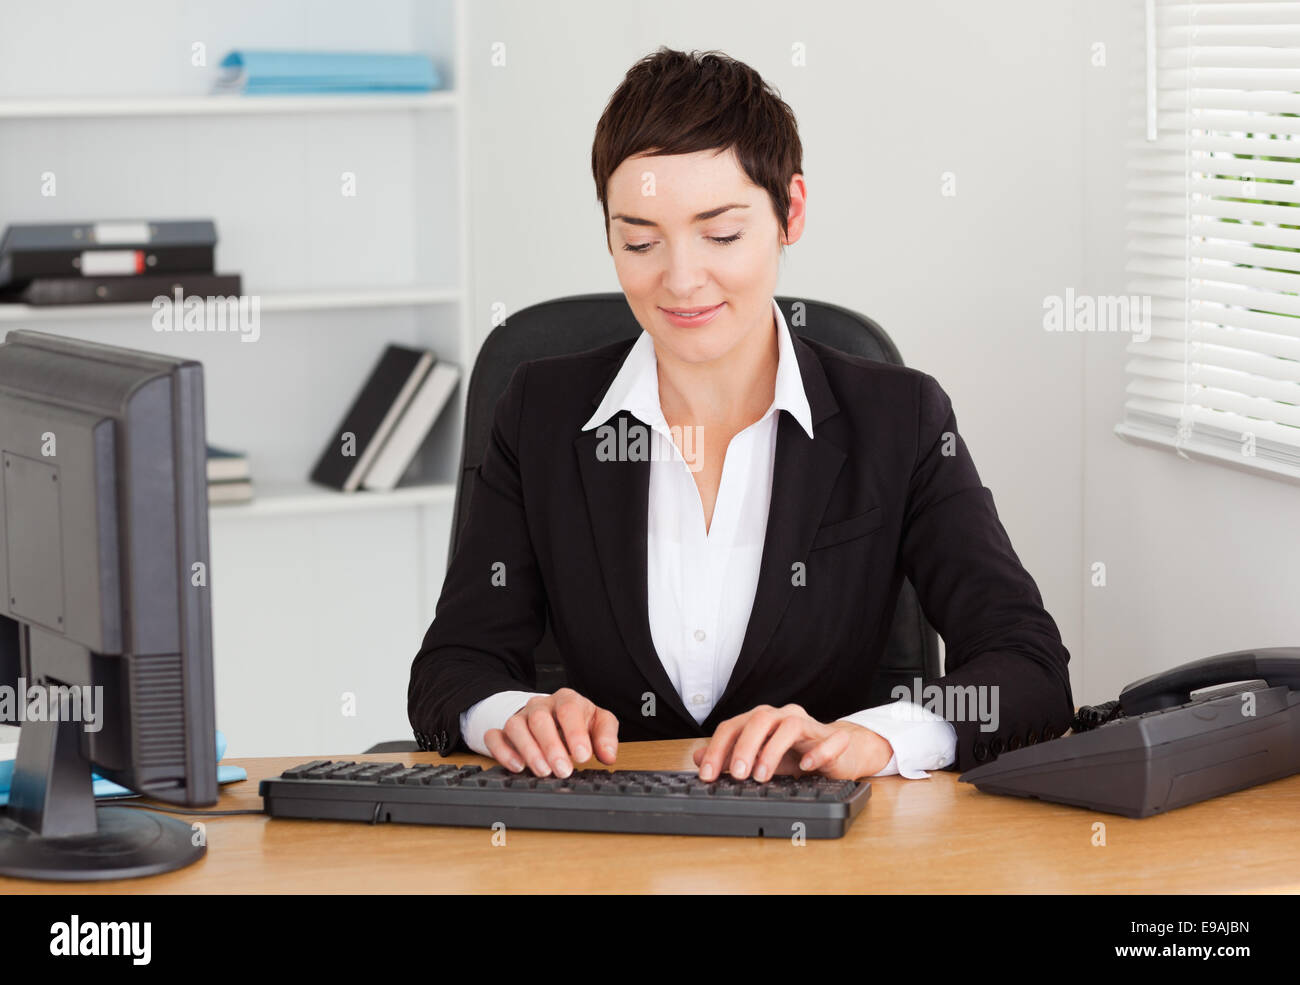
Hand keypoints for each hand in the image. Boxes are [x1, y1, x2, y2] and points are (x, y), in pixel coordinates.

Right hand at [485, 688, 618, 777]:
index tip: (582, 756)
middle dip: (551, 746)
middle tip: (563, 770)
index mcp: (566, 699)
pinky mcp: (503, 731)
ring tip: (543, 771)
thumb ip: (606, 736)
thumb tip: (608, 755)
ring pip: (515, 726)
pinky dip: (503, 752)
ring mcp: (520, 717)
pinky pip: (494, 736)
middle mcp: (540, 706)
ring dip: (529, 751)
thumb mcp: (599, 723)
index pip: (569, 709)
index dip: (575, 733)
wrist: (553, 716)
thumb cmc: (578, 721)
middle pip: (540, 719)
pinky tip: (517, 767)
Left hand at [692, 704, 892, 781]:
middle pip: (759, 719)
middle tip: (735, 773)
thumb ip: (730, 757)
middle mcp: (784, 716)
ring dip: (772, 750)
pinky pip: (828, 741)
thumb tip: (698, 758)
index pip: (734, 726)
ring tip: (762, 776)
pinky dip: (817, 752)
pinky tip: (806, 767)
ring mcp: (810, 726)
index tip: (707, 774)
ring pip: (790, 725)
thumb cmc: (798, 754)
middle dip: (744, 746)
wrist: (840, 752)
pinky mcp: (834, 739)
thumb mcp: (759, 758)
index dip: (718, 749)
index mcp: (763, 720)